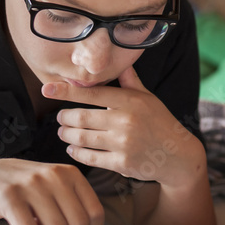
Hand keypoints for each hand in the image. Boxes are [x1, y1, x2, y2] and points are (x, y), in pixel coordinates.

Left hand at [43, 66, 203, 187]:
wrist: (178, 155)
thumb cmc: (160, 122)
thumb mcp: (148, 98)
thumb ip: (130, 82)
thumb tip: (121, 62)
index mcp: (130, 100)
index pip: (91, 93)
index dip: (66, 91)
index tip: (47, 88)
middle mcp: (125, 120)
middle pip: (82, 117)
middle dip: (65, 117)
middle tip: (60, 117)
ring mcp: (123, 143)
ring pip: (83, 138)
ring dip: (68, 134)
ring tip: (63, 131)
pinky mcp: (121, 163)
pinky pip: (91, 157)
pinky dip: (77, 152)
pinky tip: (72, 148)